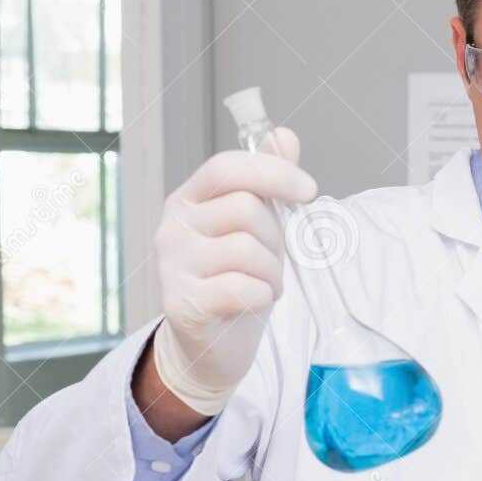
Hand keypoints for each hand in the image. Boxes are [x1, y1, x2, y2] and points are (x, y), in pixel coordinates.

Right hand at [148, 129, 315, 418]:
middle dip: (276, 239)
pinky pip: (243, 287)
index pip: (227, 168)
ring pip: (248, 250)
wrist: (211, 344)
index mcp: (190, 200)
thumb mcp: (256, 228)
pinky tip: (254, 302)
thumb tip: (285, 136)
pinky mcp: (182, 303)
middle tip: (271, 262)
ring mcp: (172, 265)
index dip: (272, 172)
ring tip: (262, 284)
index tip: (308, 189)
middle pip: (246, 210)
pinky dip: (262, 295)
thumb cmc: (235, 279)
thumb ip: (268, 183)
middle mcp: (173, 227)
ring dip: (272, 272)